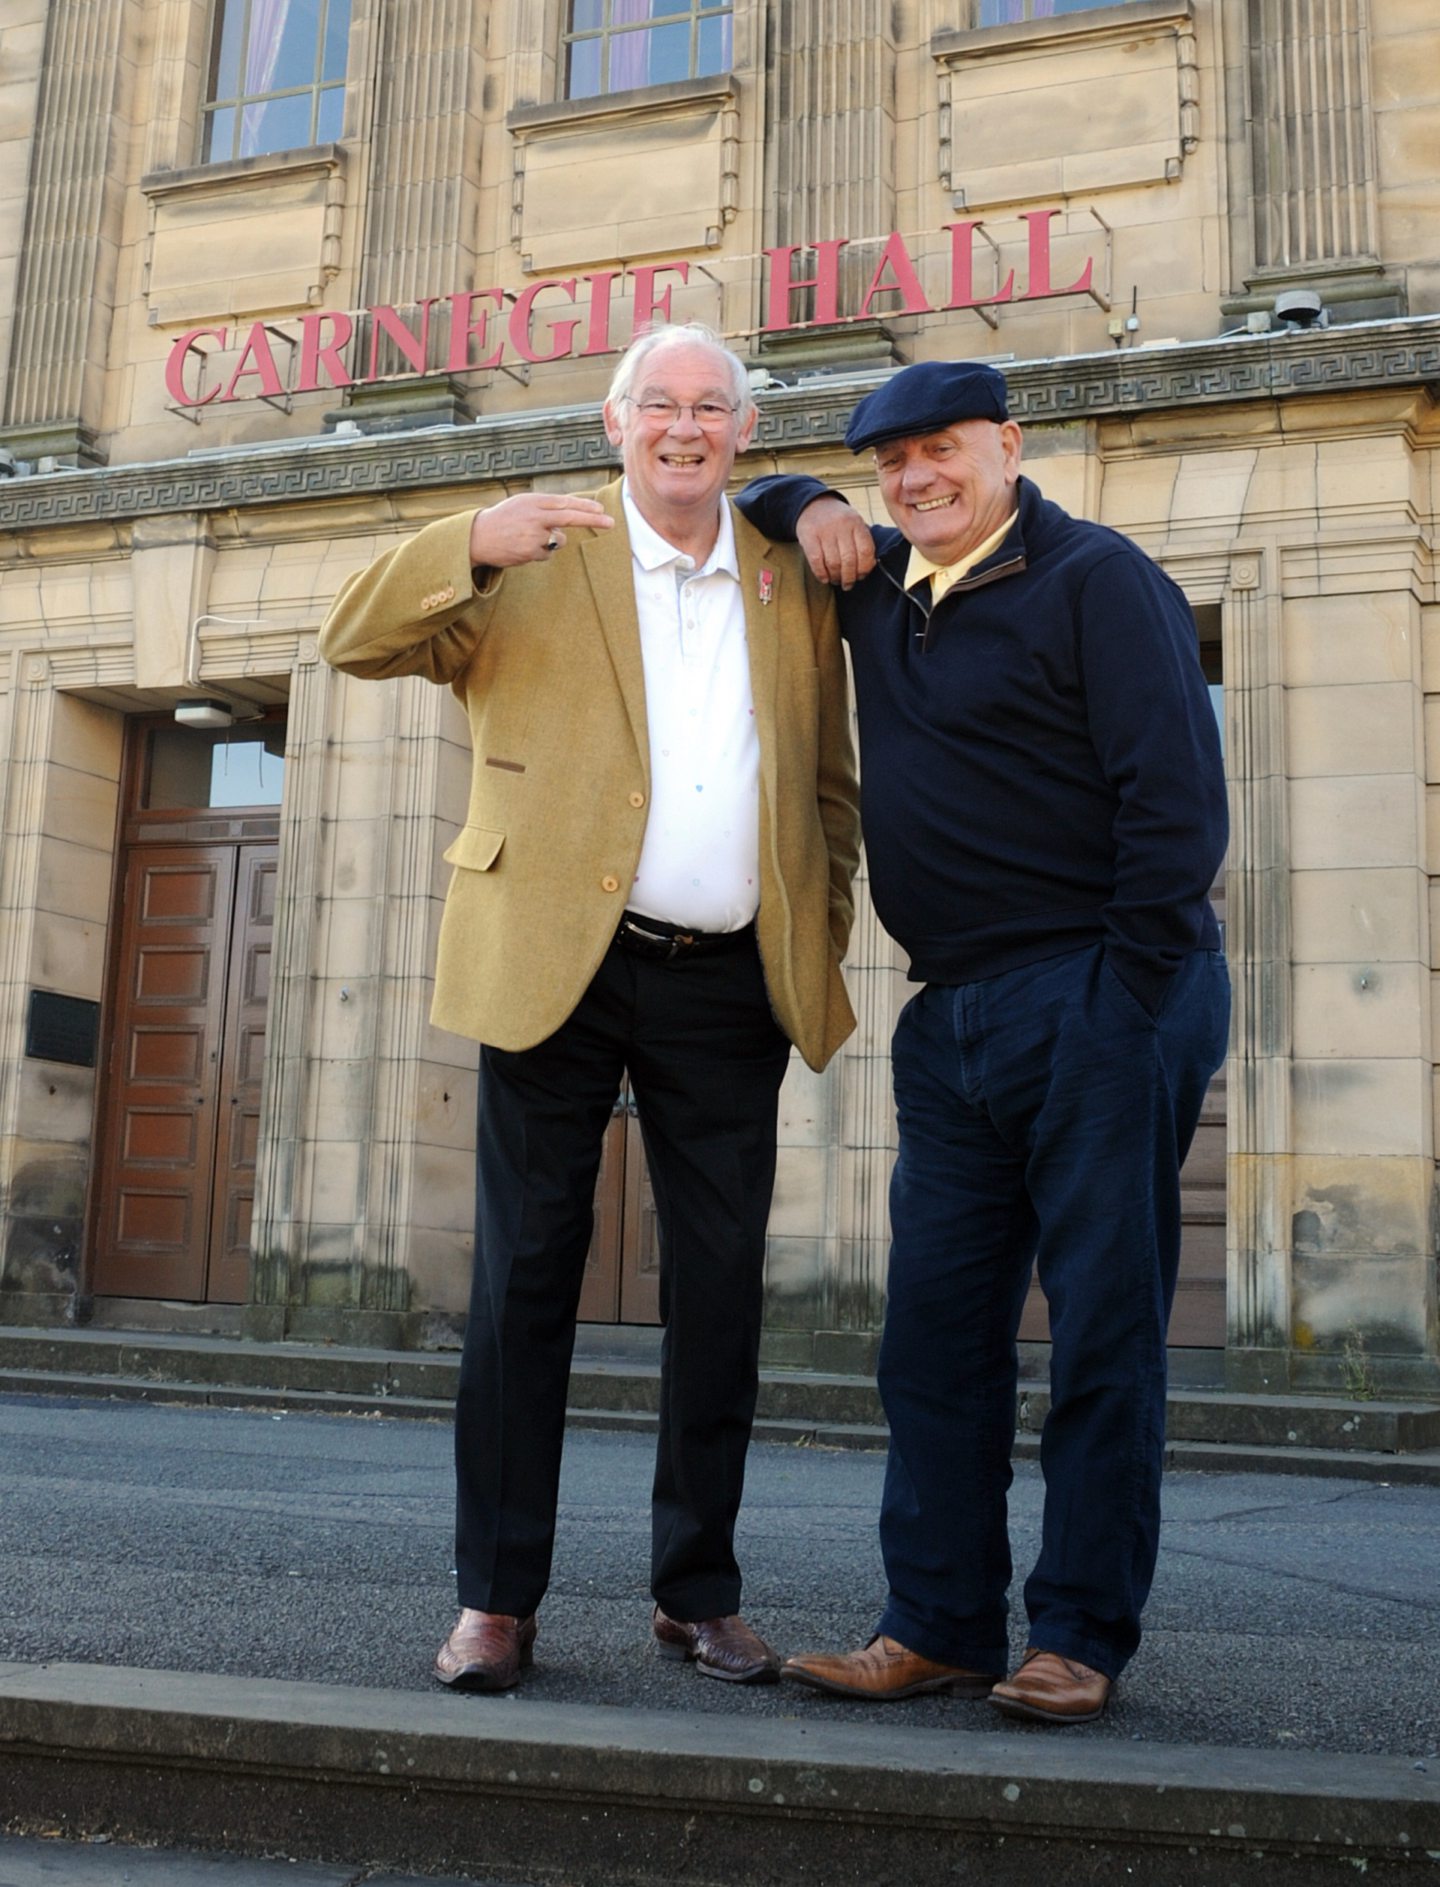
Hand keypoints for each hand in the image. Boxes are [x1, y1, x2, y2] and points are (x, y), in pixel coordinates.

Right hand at [468, 493, 612, 568]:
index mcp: (533, 501)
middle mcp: (534, 516)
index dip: (585, 507)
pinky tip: (524, 548)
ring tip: (529, 538)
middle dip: (592, 520)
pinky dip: (540, 553)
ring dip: (552, 541)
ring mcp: (532, 535)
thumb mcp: (522, 505)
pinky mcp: (529, 552)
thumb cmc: (503, 519)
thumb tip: (572, 513)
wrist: (478, 536)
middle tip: (611, 522)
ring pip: (559, 540)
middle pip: (569, 517)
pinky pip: (547, 554)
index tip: (601, 510)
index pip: (564, 502)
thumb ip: (545, 507)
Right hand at [797, 497, 875, 589]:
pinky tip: (824, 578)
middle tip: (847, 584)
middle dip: (849, 577)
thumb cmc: (838, 521)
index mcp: (856, 522)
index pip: (865, 551)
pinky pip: (816, 561)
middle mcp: (842, 525)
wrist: (814, 504)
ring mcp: (824, 530)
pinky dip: (821, 574)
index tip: (861, 576)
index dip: (864, 568)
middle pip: (849, 560)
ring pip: (833, 562)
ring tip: (836, 580)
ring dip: (835, 577)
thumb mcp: (854, 524)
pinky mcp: (809, 535)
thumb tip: (868, 567)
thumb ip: (862, 542)